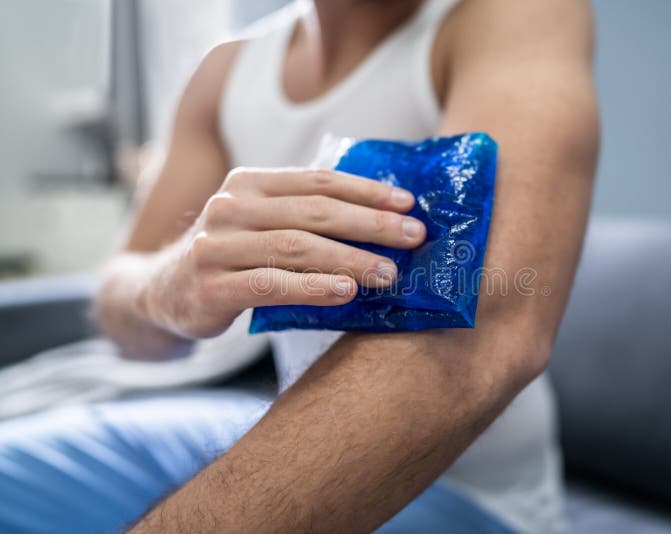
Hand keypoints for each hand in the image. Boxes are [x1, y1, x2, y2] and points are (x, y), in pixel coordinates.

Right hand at [139, 167, 425, 337]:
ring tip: (389, 273)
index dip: (366, 191)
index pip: (318, 181)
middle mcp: (230, 207)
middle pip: (313, 212)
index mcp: (249, 183)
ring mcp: (217, 246)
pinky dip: (313, 287)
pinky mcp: (211, 286)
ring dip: (350, 259)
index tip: (409, 204)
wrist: (164, 291)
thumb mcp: (260, 223)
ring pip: (296, 247)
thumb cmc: (232, 255)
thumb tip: (381, 215)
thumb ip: (304, 213)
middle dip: (370, 224)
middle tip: (413, 238)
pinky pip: (271, 285)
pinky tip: (346, 292)